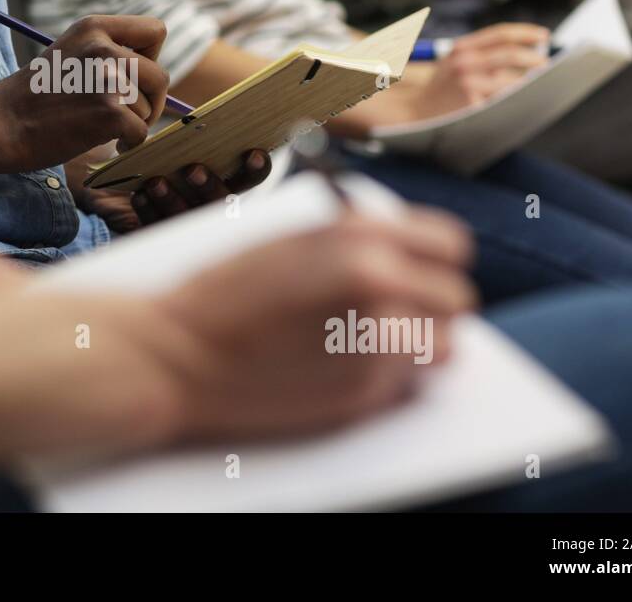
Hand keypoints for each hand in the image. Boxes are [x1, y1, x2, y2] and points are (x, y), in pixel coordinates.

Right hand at [0, 15, 170, 170]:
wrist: (1, 123)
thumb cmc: (35, 96)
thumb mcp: (70, 52)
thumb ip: (107, 52)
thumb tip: (152, 71)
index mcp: (94, 28)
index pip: (155, 31)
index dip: (151, 57)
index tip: (133, 78)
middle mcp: (105, 48)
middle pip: (160, 75)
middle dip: (150, 100)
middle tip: (127, 115)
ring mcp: (108, 80)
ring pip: (149, 108)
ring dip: (133, 123)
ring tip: (102, 127)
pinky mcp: (110, 113)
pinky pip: (141, 133)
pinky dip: (128, 144)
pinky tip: (108, 143)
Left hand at [76, 149, 272, 234]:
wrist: (113, 183)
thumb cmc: (150, 157)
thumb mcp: (168, 144)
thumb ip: (187, 137)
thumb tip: (195, 118)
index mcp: (221, 180)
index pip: (249, 177)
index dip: (256, 167)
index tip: (252, 151)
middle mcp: (208, 206)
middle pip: (220, 203)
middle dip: (209, 186)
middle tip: (192, 169)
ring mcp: (184, 226)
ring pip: (186, 217)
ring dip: (172, 199)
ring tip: (155, 181)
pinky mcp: (156, 236)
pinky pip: (155, 227)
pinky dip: (148, 210)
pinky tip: (139, 195)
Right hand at [156, 209, 476, 439]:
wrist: (175, 355)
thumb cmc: (221, 293)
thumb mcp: (289, 238)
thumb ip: (353, 239)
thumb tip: (405, 252)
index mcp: (359, 237)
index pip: (450, 244)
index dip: (437, 257)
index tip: (425, 266)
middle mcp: (379, 286)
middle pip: (457, 299)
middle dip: (433, 303)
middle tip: (400, 308)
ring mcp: (375, 344)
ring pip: (445, 347)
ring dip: (422, 344)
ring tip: (379, 340)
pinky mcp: (364, 394)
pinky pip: (409, 385)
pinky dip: (390, 377)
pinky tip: (344, 364)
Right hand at [409, 22, 549, 117]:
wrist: (417, 112)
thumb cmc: (441, 89)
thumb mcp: (453, 62)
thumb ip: (480, 53)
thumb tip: (523, 50)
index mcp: (461, 48)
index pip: (501, 33)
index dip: (526, 33)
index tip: (543, 36)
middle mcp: (464, 61)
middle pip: (510, 54)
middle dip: (535, 58)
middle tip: (546, 64)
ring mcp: (467, 81)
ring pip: (511, 79)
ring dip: (530, 82)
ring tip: (538, 84)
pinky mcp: (471, 102)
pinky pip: (503, 99)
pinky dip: (516, 99)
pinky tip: (521, 101)